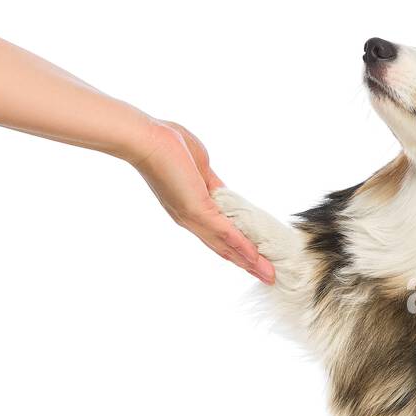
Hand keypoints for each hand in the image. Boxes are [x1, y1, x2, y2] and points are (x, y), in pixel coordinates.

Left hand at [129, 120, 274, 282]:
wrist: (147, 140)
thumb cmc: (168, 146)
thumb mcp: (200, 168)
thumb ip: (213, 184)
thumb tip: (224, 192)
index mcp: (190, 209)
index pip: (218, 235)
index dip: (237, 248)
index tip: (255, 259)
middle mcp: (190, 219)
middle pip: (224, 248)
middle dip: (247, 263)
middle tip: (268, 276)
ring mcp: (193, 217)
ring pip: (227, 246)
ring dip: (249, 262)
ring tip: (268, 274)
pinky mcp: (197, 210)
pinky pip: (225, 233)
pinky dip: (241, 247)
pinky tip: (255, 259)